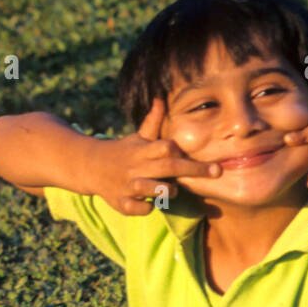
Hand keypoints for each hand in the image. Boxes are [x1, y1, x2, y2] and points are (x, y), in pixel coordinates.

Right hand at [89, 98, 220, 214]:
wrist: (90, 166)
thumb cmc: (123, 152)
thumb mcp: (137, 137)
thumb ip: (153, 122)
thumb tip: (160, 98)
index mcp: (143, 150)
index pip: (167, 147)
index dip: (180, 151)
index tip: (193, 155)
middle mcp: (136, 167)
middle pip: (169, 167)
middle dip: (194, 170)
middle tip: (217, 172)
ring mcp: (128, 185)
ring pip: (152, 189)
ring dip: (167, 191)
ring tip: (171, 191)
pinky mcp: (120, 202)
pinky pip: (138, 208)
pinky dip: (146, 208)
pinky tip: (148, 204)